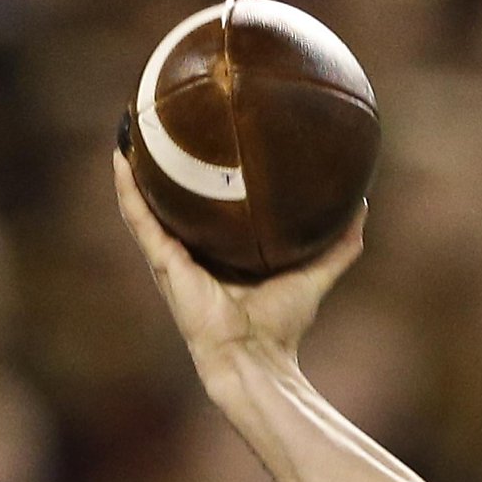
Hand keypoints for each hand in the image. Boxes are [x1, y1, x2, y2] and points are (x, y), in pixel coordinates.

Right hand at [113, 150, 364, 384]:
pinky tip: (121, 157)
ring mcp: (172, 257)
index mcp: (221, 255)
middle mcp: (192, 253)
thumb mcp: (315, 274)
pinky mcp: (163, 262)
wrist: (255, 358)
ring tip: (131, 128)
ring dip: (136, 169)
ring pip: (146, 204)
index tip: (208, 142)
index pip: (209, 211)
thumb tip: (361, 205)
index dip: (205, 181)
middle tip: (162, 124)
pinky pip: (139, 217)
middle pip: (173, 202)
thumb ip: (339, 245)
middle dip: (165, 166)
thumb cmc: (281, 325)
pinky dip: (128, 188)